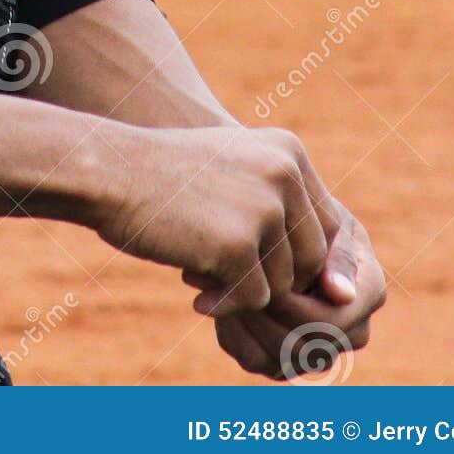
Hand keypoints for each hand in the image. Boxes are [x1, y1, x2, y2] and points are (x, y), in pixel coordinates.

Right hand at [92, 124, 336, 314]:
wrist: (107, 170)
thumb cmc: (165, 176)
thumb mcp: (235, 174)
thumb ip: (286, 217)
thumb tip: (345, 294)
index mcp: (288, 151)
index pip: (325, 226)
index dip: (294, 255)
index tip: (253, 258)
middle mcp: (284, 174)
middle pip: (311, 259)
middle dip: (271, 275)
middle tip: (225, 269)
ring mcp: (263, 209)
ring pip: (284, 284)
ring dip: (245, 287)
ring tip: (201, 265)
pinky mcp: (237, 245)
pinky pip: (254, 299)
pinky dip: (226, 303)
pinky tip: (194, 284)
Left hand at [185, 204, 386, 379]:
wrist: (271, 216)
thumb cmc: (296, 205)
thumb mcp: (315, 213)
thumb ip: (330, 249)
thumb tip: (341, 293)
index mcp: (368, 289)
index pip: (334, 320)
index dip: (293, 307)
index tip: (257, 278)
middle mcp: (354, 327)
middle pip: (309, 348)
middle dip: (265, 318)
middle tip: (228, 287)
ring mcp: (322, 346)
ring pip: (283, 362)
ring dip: (246, 327)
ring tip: (218, 291)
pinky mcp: (290, 355)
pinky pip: (260, 363)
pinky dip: (235, 337)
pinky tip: (217, 304)